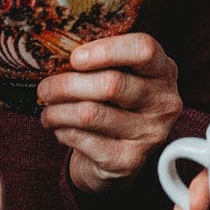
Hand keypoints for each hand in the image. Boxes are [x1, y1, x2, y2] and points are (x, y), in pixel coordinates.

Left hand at [37, 33, 181, 193]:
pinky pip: (83, 139)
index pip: (144, 49)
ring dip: (58, 110)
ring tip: (47, 110)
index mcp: (164, 70)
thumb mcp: (120, 75)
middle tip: (44, 88)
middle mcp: (164, 102)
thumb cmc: (115, 105)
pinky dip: (63, 131)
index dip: (106, 50)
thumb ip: (101, 61)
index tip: (75, 57)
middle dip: (67, 84)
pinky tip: (60, 128)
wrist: (120, 159)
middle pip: (111, 84)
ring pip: (91, 113)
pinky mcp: (128, 160)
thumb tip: (58, 51)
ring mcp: (149, 134)